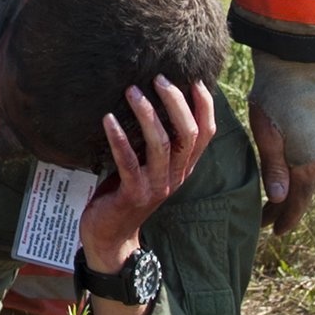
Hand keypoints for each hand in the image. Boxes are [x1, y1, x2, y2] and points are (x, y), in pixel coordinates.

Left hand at [81, 75, 215, 274]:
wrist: (111, 236)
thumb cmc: (127, 192)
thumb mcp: (149, 166)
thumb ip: (156, 142)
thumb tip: (153, 100)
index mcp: (183, 167)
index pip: (206, 134)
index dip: (205, 106)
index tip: (194, 79)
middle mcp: (176, 176)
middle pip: (188, 134)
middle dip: (176, 103)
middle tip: (159, 78)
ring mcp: (156, 186)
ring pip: (161, 145)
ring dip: (147, 114)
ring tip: (132, 91)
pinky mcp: (133, 194)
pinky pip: (128, 162)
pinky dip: (119, 138)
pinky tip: (108, 119)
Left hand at [248, 105, 314, 234]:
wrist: (294, 73)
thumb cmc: (274, 103)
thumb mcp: (268, 137)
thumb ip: (274, 169)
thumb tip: (279, 199)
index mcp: (307, 164)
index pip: (298, 202)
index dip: (287, 218)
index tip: (275, 232)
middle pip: (303, 194)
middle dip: (286, 209)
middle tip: (268, 222)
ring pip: (307, 181)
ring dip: (292, 194)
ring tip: (275, 204)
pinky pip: (310, 168)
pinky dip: (298, 179)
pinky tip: (287, 179)